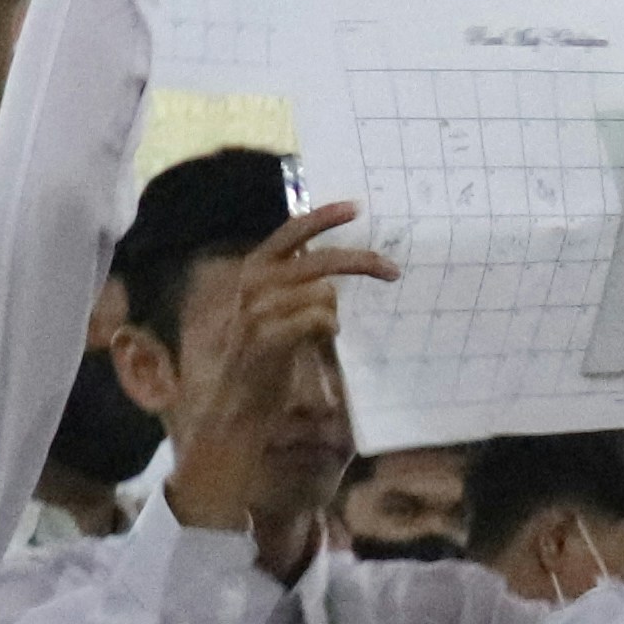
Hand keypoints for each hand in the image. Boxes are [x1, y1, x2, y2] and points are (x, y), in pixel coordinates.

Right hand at [156, 200, 393, 534]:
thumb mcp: (279, 323)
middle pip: (315, 258)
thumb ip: (301, 296)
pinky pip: (316, 319)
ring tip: (324, 333)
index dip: (322, 217)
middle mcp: (252, 287)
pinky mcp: (266, 339)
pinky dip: (326, 328)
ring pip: (321, 291)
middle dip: (358, 260)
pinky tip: (320, 341)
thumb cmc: (260, 373)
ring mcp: (256, 312)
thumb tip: (336, 283)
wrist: (232, 416)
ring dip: (334, 312)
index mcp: (253, 276)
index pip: (290, 233)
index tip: (355, 207)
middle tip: (392, 268)